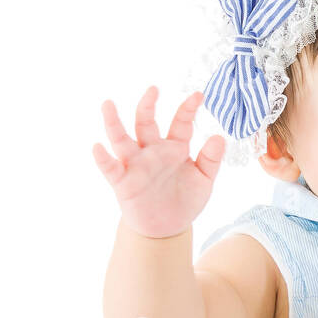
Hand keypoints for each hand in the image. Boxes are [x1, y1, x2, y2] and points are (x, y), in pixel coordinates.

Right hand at [93, 86, 225, 238]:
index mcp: (174, 148)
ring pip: (122, 139)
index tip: (199, 95)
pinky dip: (103, 158)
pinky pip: (111, 168)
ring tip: (108, 104)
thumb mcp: (204, 180)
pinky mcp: (123, 181)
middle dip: (148, 105)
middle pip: (146, 122)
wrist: (168, 228)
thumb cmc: (185, 200)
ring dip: (113, 122)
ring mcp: (136, 164)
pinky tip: (98, 147)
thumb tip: (220, 137)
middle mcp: (152, 151)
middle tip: (154, 89)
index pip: (180, 123)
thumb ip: (211, 159)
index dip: (188, 109)